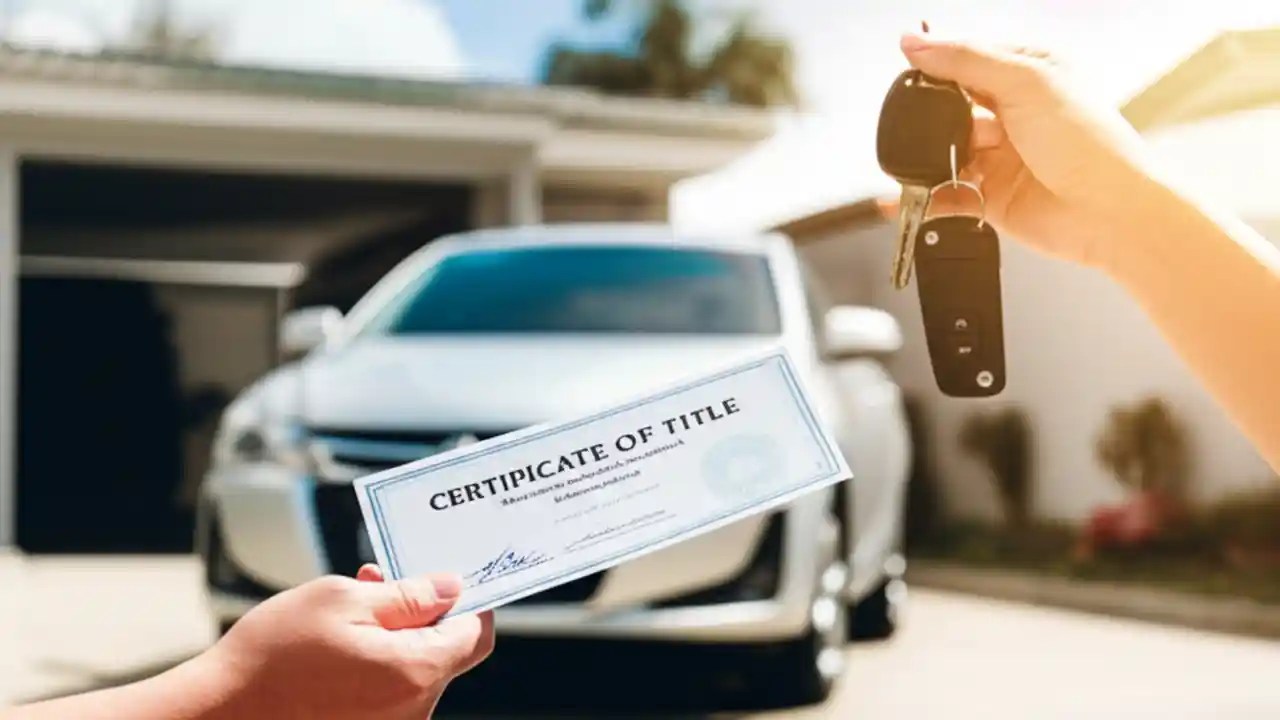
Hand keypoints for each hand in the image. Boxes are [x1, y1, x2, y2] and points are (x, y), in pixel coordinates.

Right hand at [207, 565, 493, 719]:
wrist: (218, 711)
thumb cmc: (275, 653)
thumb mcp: (343, 600)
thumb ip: (408, 595)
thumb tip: (453, 589)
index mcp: (416, 672)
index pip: (475, 634)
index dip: (469, 601)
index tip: (448, 577)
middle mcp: (414, 710)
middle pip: (445, 652)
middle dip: (422, 611)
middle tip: (381, 578)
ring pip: (415, 670)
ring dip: (396, 634)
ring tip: (350, 608)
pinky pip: (390, 691)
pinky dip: (378, 662)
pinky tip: (341, 642)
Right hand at [901, 31, 1166, 271]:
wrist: (1109, 213)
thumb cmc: (1089, 143)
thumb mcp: (1026, 82)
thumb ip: (966, 60)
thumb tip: (914, 43)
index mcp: (1029, 74)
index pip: (969, 59)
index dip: (938, 66)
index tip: (910, 73)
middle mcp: (1014, 113)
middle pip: (951, 108)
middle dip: (933, 119)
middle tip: (923, 126)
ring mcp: (1001, 156)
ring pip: (946, 151)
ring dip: (933, 159)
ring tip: (932, 164)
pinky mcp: (990, 196)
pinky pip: (947, 193)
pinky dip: (930, 196)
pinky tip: (920, 196)